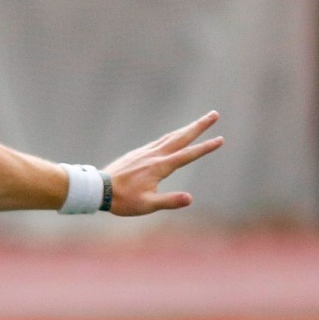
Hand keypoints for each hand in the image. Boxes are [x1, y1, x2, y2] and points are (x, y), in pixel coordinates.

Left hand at [102, 111, 221, 215]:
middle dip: (199, 126)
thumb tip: (190, 199)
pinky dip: (171, 135)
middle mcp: (154, 155)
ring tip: (198, 122)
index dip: (205, 147)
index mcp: (160, 167)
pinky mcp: (137, 153)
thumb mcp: (147, 205)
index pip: (188, 155)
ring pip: (170, 137)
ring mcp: (145, 152)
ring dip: (186, 128)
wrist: (98, 189)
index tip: (220, 139)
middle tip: (214, 114)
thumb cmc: (123, 200)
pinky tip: (172, 136)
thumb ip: (169, 201)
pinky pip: (159, 141)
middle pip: (181, 137)